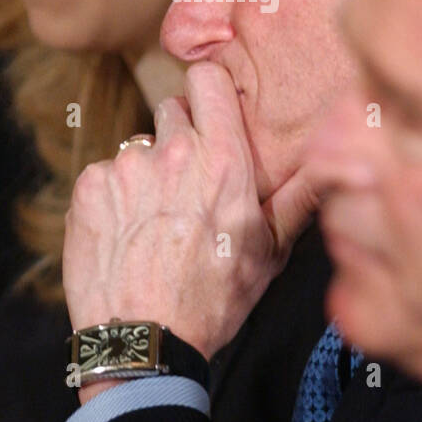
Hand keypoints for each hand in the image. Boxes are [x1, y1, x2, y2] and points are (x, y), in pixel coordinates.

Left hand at [63, 62, 319, 396]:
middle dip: (180, 138)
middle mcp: (172, 152)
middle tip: (186, 185)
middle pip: (172, 111)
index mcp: (223, 160)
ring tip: (154, 221)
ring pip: (138, 148)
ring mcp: (126, 167)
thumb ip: (299, 197)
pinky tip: (124, 233)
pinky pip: (104, 174)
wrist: (143, 343)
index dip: (209, 91)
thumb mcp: (269, 253)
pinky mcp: (89, 186)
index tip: (211, 110)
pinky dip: (112, 197)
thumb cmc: (212, 300)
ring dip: (146, 173)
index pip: (208, 79)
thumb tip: (333, 162)